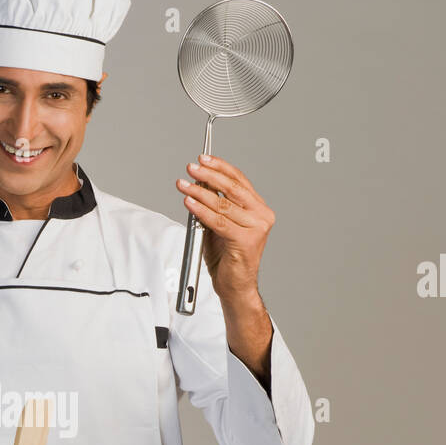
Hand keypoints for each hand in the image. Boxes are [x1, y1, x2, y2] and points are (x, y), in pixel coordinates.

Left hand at [176, 154, 275, 301]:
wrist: (235, 286)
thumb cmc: (227, 257)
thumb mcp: (219, 225)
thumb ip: (213, 205)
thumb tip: (198, 182)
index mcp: (259, 209)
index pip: (239, 181)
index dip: (221, 167)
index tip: (204, 158)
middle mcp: (262, 216)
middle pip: (232, 188)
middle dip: (209, 175)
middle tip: (191, 168)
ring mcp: (256, 228)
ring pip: (222, 204)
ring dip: (199, 192)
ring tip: (183, 185)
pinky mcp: (246, 241)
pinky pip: (218, 221)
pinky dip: (201, 211)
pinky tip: (189, 203)